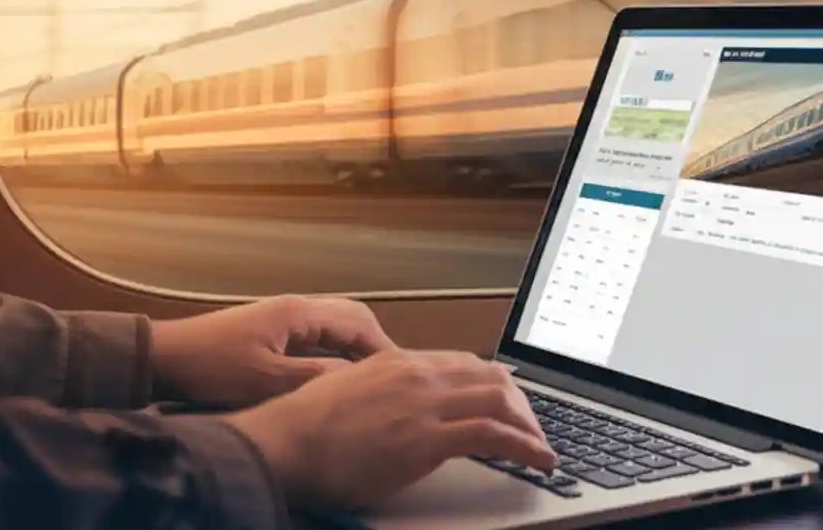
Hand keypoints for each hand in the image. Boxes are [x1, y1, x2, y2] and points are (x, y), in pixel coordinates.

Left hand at [151, 295, 396, 406]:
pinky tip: (338, 371)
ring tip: (370, 375)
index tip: (399, 374)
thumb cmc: (211, 369)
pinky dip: (338, 347)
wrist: (164, 358)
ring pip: (337, 321)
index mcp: (299, 313)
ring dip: (358, 344)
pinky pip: (320, 331)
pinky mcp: (274, 327)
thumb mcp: (265, 381)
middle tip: (390, 374)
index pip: (359, 323)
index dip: (382, 349)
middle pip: (354, 314)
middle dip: (375, 342)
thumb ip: (315, 377)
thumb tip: (358, 378)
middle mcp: (297, 306)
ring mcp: (285, 314)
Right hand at [225, 349, 556, 510]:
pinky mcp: (428, 438)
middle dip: (520, 404)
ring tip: (542, 448)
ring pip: (500, 401)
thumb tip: (399, 413)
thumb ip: (381, 396)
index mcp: (397, 362)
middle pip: (490, 377)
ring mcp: (425, 403)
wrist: (280, 446)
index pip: (463, 363)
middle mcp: (417, 375)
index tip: (508, 402)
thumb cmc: (301, 431)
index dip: (493, 384)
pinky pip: (494, 435)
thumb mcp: (346, 395)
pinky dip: (525, 446)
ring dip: (529, 426)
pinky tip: (538, 460)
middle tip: (532, 428)